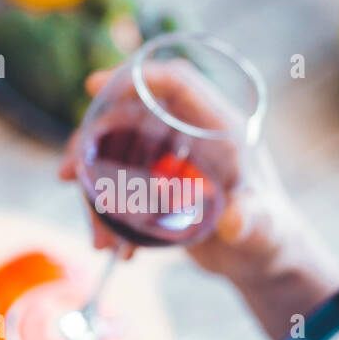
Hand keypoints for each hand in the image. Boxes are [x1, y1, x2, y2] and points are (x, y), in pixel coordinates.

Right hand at [58, 62, 338, 339]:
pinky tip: (112, 246)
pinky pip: (122, 187)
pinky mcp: (160, 187)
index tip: (93, 86)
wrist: (262, 262)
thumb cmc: (271, 236)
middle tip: (66, 174)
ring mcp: (173, 160)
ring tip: (98, 237)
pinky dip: (109, 214)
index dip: (135, 77)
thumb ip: (251, 221)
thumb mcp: (263, 228)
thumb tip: (234, 222)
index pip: (175, 82)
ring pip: (118, 153)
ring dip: (94, 188)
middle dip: (91, 139)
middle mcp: (192, 135)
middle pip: (132, 115)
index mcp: (220, 127)